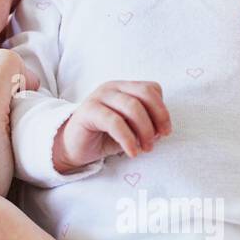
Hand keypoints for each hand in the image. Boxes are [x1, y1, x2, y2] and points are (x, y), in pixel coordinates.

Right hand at [54, 80, 172, 171]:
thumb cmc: (105, 137)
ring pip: (132, 107)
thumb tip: (161, 131)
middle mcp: (113, 88)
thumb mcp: (131, 130)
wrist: (74, 148)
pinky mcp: (88, 111)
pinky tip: (132, 152)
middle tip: (156, 141)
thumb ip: (147, 126)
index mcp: (125, 88)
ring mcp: (99, 97)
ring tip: (145, 149)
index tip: (164, 132)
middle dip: (157, 119)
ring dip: (144, 131)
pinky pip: (115, 122)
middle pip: (145, 94)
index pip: (152, 89)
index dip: (162, 110)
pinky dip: (128, 139)